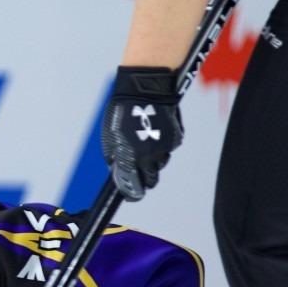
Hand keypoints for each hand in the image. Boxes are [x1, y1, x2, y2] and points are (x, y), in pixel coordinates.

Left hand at [101, 66, 182, 200]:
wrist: (145, 92)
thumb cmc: (123, 113)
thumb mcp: (111, 138)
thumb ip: (116, 157)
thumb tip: (118, 170)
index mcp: (131, 160)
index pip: (134, 187)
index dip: (133, 192)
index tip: (132, 194)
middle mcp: (149, 158)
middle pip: (150, 179)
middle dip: (145, 177)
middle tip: (141, 171)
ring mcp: (164, 149)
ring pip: (160, 163)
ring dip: (154, 158)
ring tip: (145, 140)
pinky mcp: (176, 139)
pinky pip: (168, 148)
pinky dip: (162, 143)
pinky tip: (155, 130)